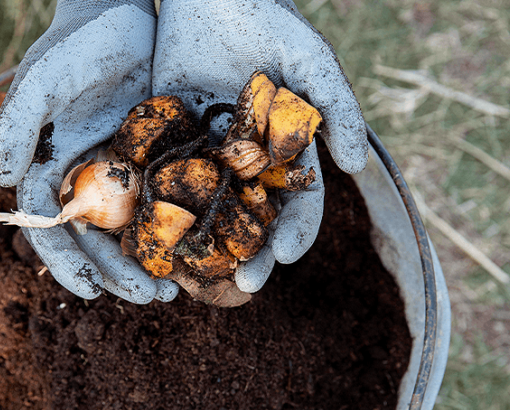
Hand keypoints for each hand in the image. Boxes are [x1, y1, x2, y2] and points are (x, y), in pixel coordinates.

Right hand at [0, 0, 178, 303]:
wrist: (124, 14)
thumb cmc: (77, 44)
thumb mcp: (45, 78)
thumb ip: (21, 123)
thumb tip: (6, 180)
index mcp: (51, 170)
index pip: (51, 228)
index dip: (67, 264)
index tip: (89, 293)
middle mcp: (85, 180)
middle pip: (96, 241)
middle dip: (118, 274)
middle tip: (153, 298)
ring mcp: (121, 174)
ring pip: (131, 232)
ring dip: (149, 263)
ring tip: (175, 290)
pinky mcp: (156, 162)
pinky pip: (165, 205)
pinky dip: (176, 232)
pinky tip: (198, 252)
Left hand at [153, 0, 367, 291]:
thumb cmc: (269, 21)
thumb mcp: (311, 60)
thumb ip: (337, 109)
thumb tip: (355, 167)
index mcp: (285, 155)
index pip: (298, 205)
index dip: (295, 233)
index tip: (285, 256)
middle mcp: (247, 165)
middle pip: (253, 222)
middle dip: (252, 255)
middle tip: (244, 284)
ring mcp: (206, 158)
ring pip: (208, 213)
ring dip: (206, 247)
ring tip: (198, 277)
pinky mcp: (168, 143)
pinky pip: (164, 183)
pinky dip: (161, 213)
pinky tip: (153, 240)